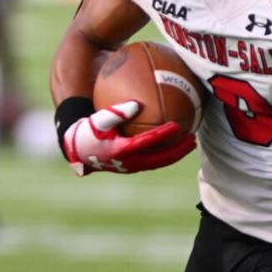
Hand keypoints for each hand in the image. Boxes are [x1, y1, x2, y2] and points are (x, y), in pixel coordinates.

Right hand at [62, 100, 194, 175]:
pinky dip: (166, 153)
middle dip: (178, 151)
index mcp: (122, 150)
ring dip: (175, 154)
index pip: (147, 142)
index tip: (177, 125)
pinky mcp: (133, 166)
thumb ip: (116, 112)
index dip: (164, 134)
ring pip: (159, 162)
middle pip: (160, 159)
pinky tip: (175, 142)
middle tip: (193, 139)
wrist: (79, 151)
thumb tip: (136, 104)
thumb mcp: (98, 120)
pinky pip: (154, 160)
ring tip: (190, 143)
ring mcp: (132, 167)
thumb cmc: (88, 131)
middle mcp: (130, 162)